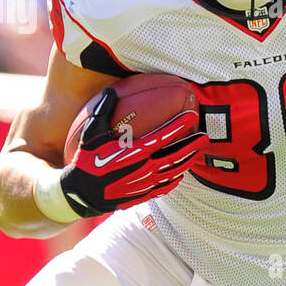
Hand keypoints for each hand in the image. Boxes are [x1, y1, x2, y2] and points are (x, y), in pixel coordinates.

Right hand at [60, 87, 205, 217]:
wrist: (81, 194)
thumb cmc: (86, 161)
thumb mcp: (91, 134)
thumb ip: (102, 111)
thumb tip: (112, 91)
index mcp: (136, 152)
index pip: (165, 135)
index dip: (180, 124)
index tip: (192, 115)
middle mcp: (145, 168)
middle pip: (176, 155)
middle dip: (192, 145)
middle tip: (205, 136)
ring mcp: (146, 183)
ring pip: (174, 172)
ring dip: (187, 161)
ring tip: (196, 153)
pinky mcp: (143, 195)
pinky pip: (164, 187)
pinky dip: (174, 180)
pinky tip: (180, 175)